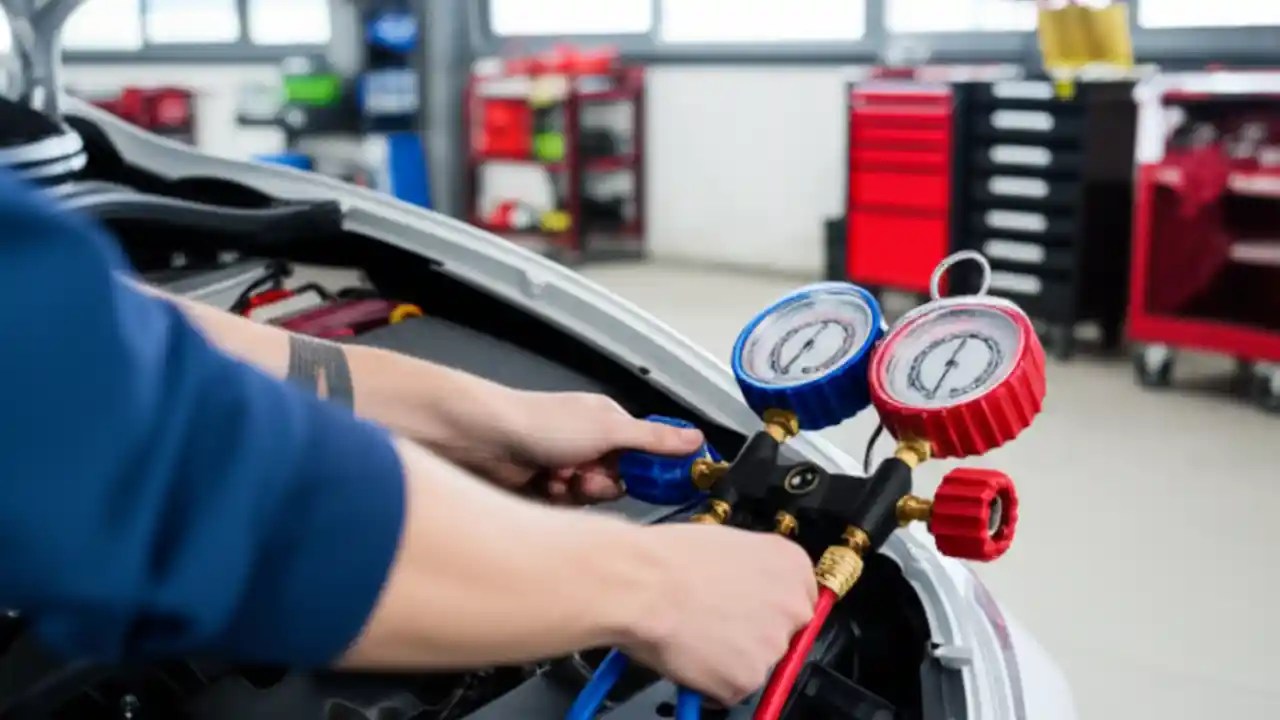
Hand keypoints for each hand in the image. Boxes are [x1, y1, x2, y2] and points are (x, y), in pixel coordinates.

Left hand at [455, 392, 705, 503]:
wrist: (483, 440)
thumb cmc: (541, 422)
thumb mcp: (609, 429)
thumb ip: (654, 440)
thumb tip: (695, 438)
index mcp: (607, 423)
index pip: (645, 452)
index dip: (653, 470)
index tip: (664, 484)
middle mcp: (588, 444)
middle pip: (619, 482)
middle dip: (605, 484)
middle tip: (590, 477)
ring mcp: (564, 467)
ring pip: (592, 499)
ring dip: (578, 492)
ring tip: (560, 478)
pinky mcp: (542, 490)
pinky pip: (566, 509)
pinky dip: (557, 500)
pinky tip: (544, 486)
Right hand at [621, 524, 817, 705]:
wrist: (642, 584)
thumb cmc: (670, 558)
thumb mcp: (728, 543)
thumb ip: (754, 570)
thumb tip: (748, 589)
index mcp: (791, 565)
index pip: (801, 596)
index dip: (770, 607)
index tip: (754, 611)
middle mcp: (792, 607)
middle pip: (785, 633)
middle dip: (755, 635)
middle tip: (717, 625)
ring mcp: (773, 647)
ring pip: (757, 663)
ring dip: (731, 658)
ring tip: (694, 634)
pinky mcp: (747, 680)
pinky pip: (732, 688)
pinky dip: (711, 681)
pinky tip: (689, 654)